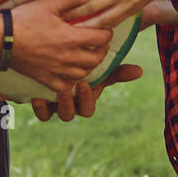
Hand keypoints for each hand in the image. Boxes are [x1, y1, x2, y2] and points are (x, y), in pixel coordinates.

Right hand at [0, 0, 113, 93]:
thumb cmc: (22, 17)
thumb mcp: (48, 2)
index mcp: (70, 38)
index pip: (101, 39)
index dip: (107, 33)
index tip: (104, 29)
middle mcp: (66, 57)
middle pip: (95, 59)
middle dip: (101, 50)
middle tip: (98, 42)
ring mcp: (56, 71)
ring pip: (83, 74)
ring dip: (89, 65)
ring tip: (86, 56)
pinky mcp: (44, 79)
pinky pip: (65, 87)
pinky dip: (72, 81)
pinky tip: (69, 71)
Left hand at [29, 64, 143, 121]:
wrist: (57, 61)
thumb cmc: (83, 67)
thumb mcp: (99, 68)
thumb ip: (118, 71)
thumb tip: (140, 70)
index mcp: (84, 100)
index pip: (87, 109)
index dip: (87, 99)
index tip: (85, 84)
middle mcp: (69, 106)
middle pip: (71, 115)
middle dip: (72, 103)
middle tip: (72, 86)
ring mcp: (54, 106)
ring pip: (55, 115)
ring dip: (58, 105)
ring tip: (57, 90)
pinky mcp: (40, 103)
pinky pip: (40, 113)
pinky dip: (39, 108)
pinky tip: (38, 97)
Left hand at [63, 0, 173, 28]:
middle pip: (89, 3)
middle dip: (69, 11)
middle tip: (50, 16)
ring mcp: (128, 1)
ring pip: (100, 18)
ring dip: (81, 24)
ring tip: (63, 28)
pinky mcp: (133, 10)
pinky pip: (112, 22)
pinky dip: (98, 27)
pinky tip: (84, 31)